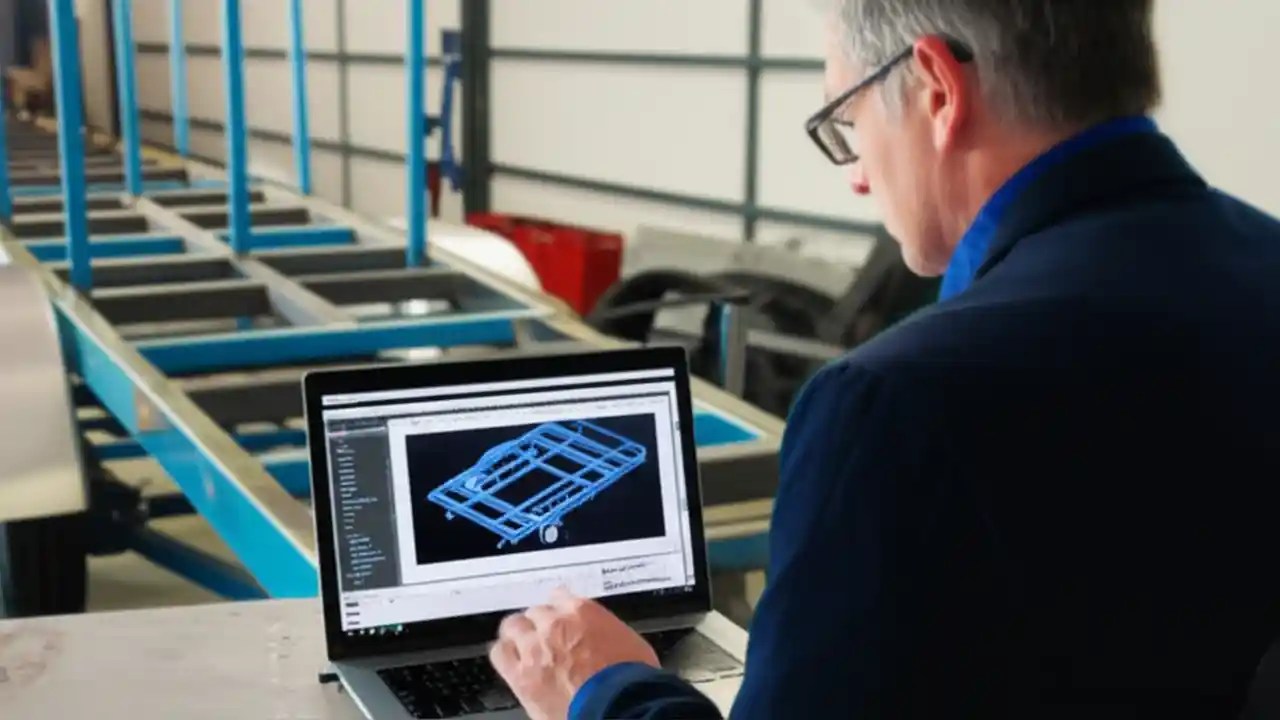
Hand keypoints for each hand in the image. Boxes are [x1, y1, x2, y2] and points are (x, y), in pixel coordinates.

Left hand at [489, 587, 659, 719]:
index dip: (559, 609)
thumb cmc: (630, 681)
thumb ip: (605, 632)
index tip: (560, 616)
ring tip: (522, 645)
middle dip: (540, 623)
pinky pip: (500, 653)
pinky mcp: (521, 675)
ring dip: (519, 635)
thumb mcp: (628, 643)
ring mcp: (534, 649)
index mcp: (582, 612)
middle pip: (535, 612)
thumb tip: (603, 638)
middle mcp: (554, 625)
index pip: (559, 597)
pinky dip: (505, 653)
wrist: (619, 707)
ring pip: (513, 627)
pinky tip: (510, 659)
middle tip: (544, 636)